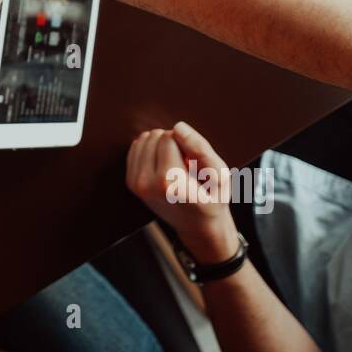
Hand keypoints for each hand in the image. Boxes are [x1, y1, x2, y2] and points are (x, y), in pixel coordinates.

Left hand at [126, 122, 239, 262]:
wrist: (198, 225)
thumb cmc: (212, 199)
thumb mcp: (220, 175)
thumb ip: (201, 148)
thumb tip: (177, 127)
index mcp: (168, 183)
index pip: (169, 136)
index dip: (186, 142)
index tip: (195, 161)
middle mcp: (146, 184)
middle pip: (154, 136)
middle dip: (173, 143)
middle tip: (186, 165)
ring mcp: (136, 184)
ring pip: (144, 139)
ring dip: (161, 146)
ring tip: (176, 166)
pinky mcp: (131, 182)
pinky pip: (137, 148)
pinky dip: (151, 151)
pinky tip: (165, 166)